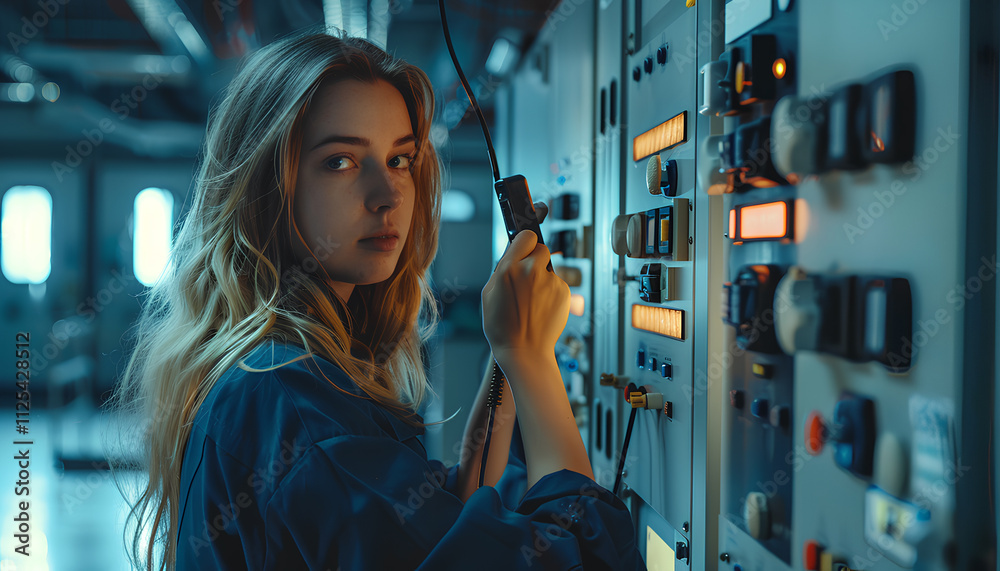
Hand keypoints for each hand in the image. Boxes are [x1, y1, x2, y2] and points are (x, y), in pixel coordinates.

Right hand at [482, 223, 569, 362]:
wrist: (524, 351)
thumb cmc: (503, 327)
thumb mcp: (489, 294)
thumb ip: (502, 269)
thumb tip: (512, 253)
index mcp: (509, 269)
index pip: (526, 236)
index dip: (525, 242)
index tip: (524, 248)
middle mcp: (531, 271)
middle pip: (541, 248)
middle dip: (535, 259)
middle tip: (527, 277)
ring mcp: (550, 281)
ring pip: (549, 269)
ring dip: (542, 279)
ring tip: (531, 301)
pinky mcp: (564, 292)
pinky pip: (557, 284)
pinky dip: (551, 293)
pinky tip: (541, 308)